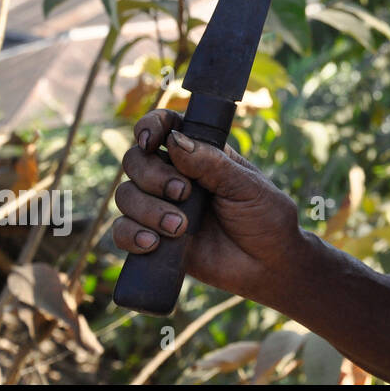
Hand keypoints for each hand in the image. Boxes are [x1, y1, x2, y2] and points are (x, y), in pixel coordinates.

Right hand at [112, 108, 304, 304]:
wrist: (268, 263)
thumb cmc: (265, 217)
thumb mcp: (247, 186)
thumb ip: (212, 164)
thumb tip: (176, 140)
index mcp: (201, 155)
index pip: (165, 128)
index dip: (150, 126)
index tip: (150, 140)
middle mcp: (175, 177)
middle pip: (136, 160)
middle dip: (152, 175)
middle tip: (184, 193)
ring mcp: (162, 207)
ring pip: (126, 195)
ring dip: (147, 209)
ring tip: (180, 227)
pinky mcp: (154, 239)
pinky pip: (121, 231)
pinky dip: (131, 235)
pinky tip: (153, 243)